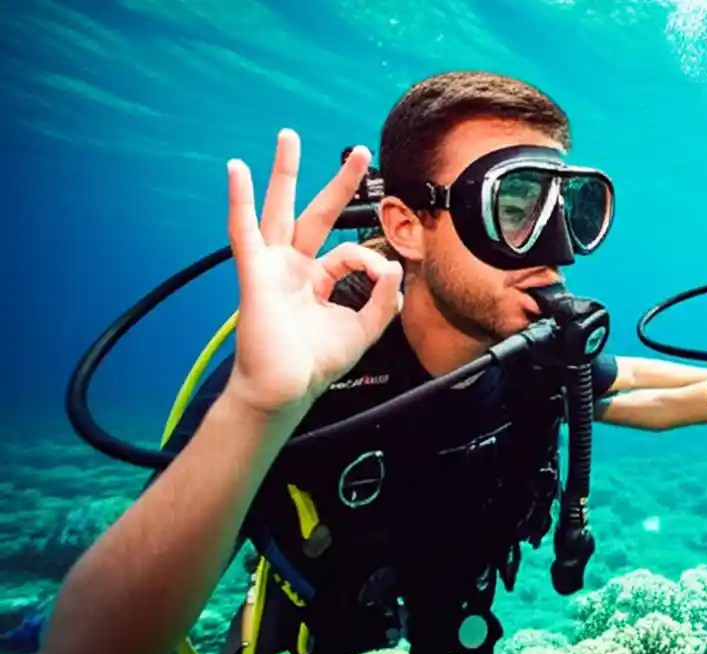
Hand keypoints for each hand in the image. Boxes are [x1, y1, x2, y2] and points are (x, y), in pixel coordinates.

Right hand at [223, 129, 403, 417]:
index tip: (382, 278)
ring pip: (279, 209)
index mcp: (318, 279)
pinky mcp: (254, 272)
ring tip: (288, 137)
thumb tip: (395, 267)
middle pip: (316, 213)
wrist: (285, 388)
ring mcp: (273, 266)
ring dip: (283, 172)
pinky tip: (236, 170)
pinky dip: (239, 199)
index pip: (350, 253)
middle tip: (355, 151)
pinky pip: (244, 230)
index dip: (370, 262)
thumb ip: (383, 299)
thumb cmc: (315, 364)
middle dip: (335, 182)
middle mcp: (295, 267)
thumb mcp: (363, 329)